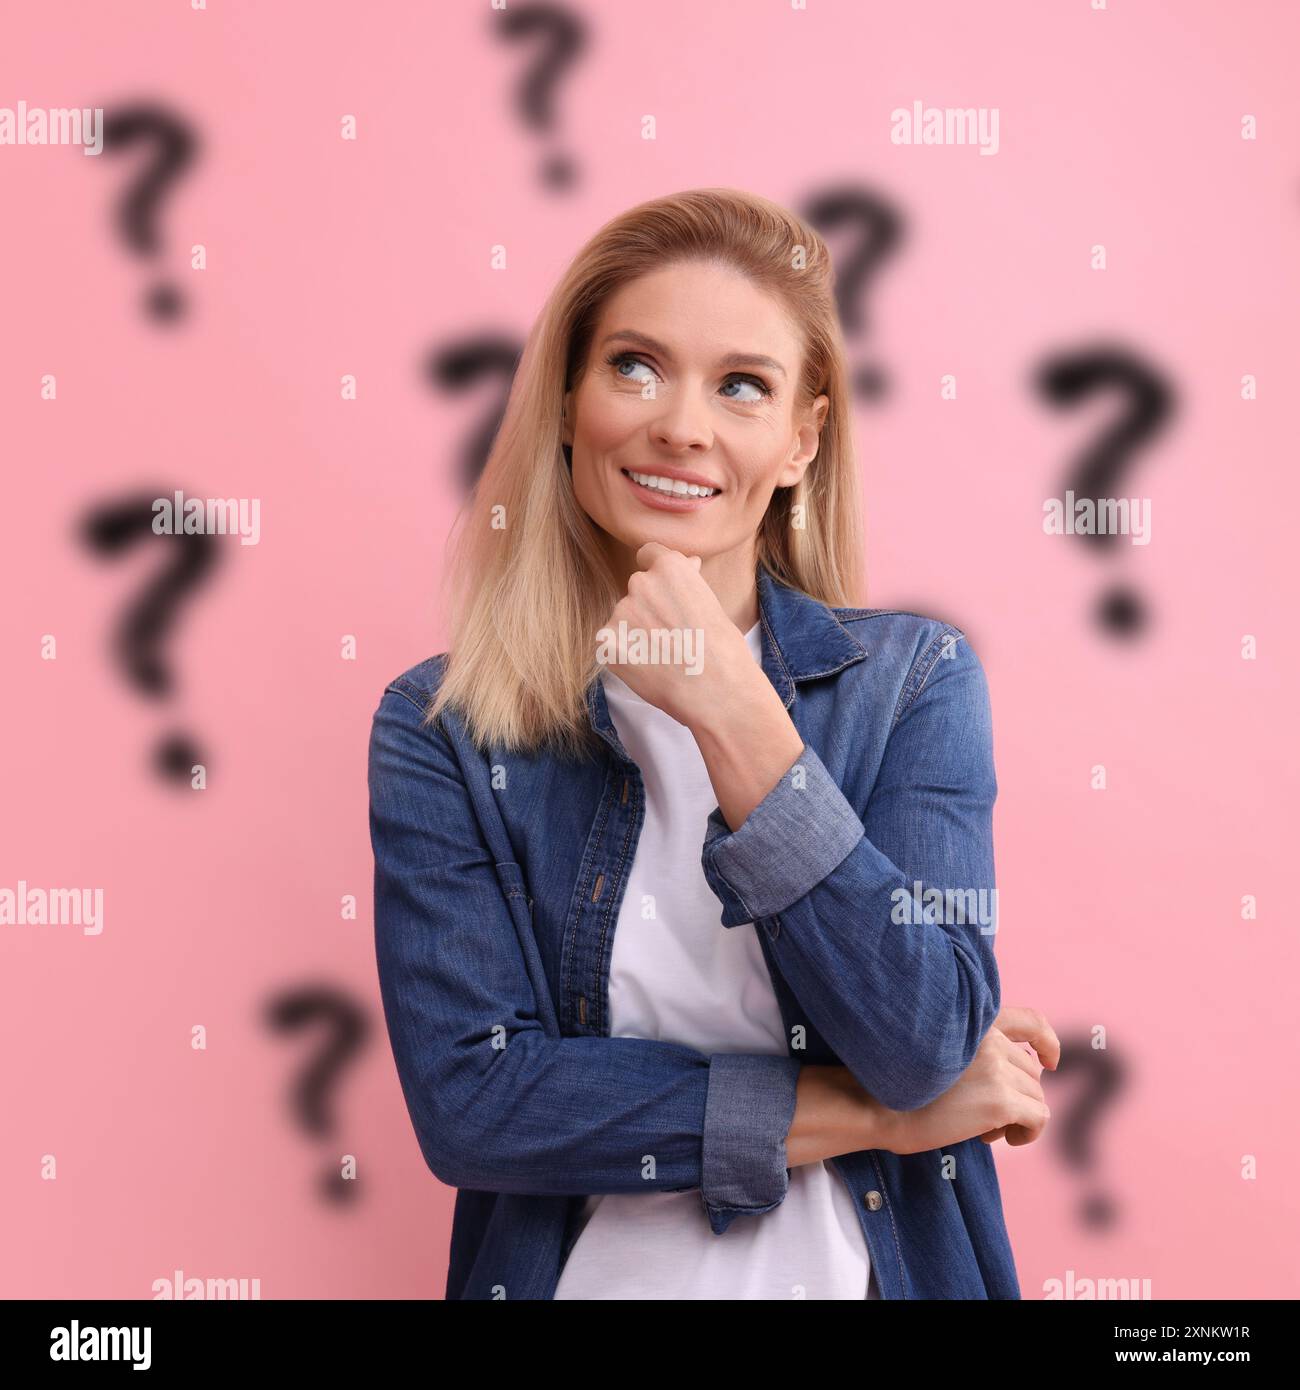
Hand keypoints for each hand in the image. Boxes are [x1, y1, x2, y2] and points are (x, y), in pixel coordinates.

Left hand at [596, 542, 767, 729]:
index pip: (649, 554)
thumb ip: (689, 583)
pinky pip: (611, 643)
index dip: (658, 574)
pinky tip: (648, 667)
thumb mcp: (712, 605)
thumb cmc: (723, 651)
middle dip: (649, 607)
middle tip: (672, 636)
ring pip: (624, 618)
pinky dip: (624, 654)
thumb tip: (688, 563)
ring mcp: (620, 613)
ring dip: (636, 632)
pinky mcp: (606, 642)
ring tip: (663, 657)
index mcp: (669, 567)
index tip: (664, 593)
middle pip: (637, 590)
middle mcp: (640, 583)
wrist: (715, 691)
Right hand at [881, 1006, 1058, 1155]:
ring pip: (1035, 1096)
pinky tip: (1003, 1139)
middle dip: (1014, 1096)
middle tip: (984, 1117)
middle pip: (1029, 1071)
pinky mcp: (1000, 1099)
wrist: (878, 1107)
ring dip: (1016, 1116)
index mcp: (973, 1023)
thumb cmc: (903, 1087)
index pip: (1029, 1021)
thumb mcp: (941, 1053)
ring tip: (984, 1129)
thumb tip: (1023, 1074)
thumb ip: (977, 1052)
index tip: (1048, 1061)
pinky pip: (1038, 1118)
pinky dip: (1028, 1133)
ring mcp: (996, 1067)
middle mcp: (988, 1038)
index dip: (1046, 1041)